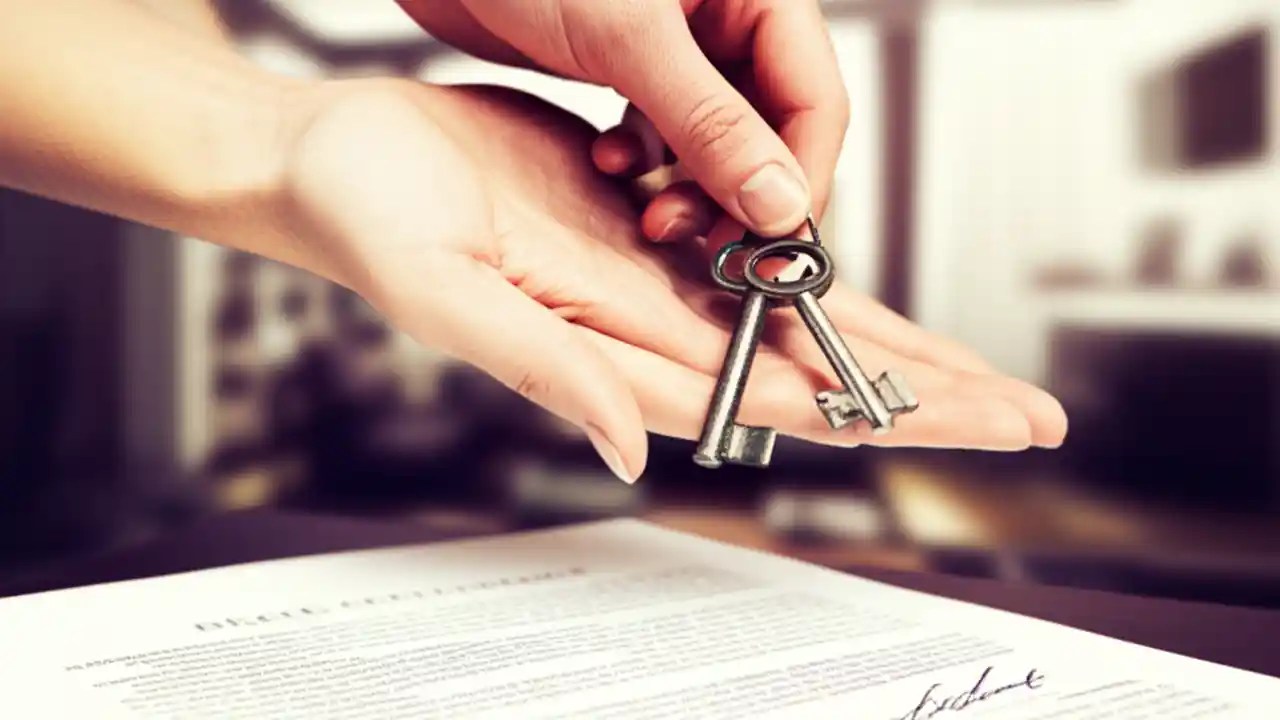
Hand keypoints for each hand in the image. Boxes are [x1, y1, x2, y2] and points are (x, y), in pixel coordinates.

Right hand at [279, 80, 1066, 482]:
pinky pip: (751, 250)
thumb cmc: (366, 219)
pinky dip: (818, 269)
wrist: (338, 156)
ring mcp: (650, 273)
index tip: (976, 423)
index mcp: (614, 348)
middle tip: (1029, 415)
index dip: (883, 412)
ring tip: (979, 371)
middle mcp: (647, 322)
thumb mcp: (444, 293)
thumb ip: (541, 369)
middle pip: (814, 370)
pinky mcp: (641, 219)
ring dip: (891, 345)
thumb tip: (624, 450)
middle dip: (924, 396)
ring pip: (799, 317)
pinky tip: (866, 291)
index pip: (776, 394)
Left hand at [396, 0, 846, 242]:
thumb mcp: (629, 38)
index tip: (771, 249)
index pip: (816, 102)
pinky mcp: (627, 64)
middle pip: (771, 130)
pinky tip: (608, 166)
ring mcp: (678, 44)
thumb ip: (710, 124)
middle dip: (740, 195)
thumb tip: (779, 204)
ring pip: (715, 141)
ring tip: (652, 218)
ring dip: (689, 189)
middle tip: (705, 248)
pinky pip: (662, 133)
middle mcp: (727, 16)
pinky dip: (643, 163)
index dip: (800, 182)